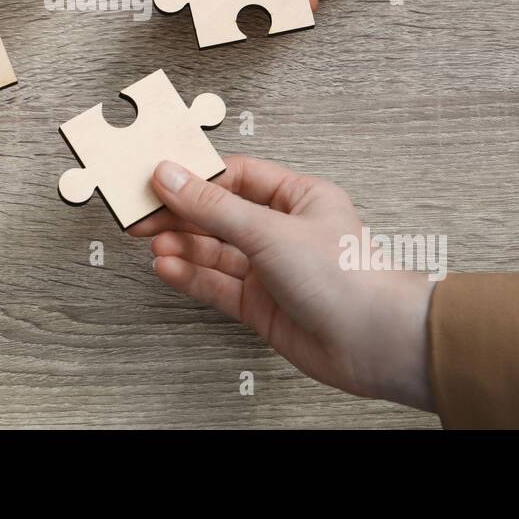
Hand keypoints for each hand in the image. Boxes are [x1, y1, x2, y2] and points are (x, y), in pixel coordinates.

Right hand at [130, 155, 435, 410]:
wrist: (376, 343)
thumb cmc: (349, 277)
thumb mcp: (270, 231)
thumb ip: (214, 206)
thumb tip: (173, 177)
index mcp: (298, 198)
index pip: (236, 175)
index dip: (196, 175)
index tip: (160, 177)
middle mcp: (283, 231)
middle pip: (219, 213)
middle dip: (180, 213)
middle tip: (142, 212)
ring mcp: (271, 269)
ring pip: (214, 251)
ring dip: (182, 246)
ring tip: (153, 242)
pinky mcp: (262, 305)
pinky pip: (217, 284)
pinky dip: (191, 275)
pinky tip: (169, 267)